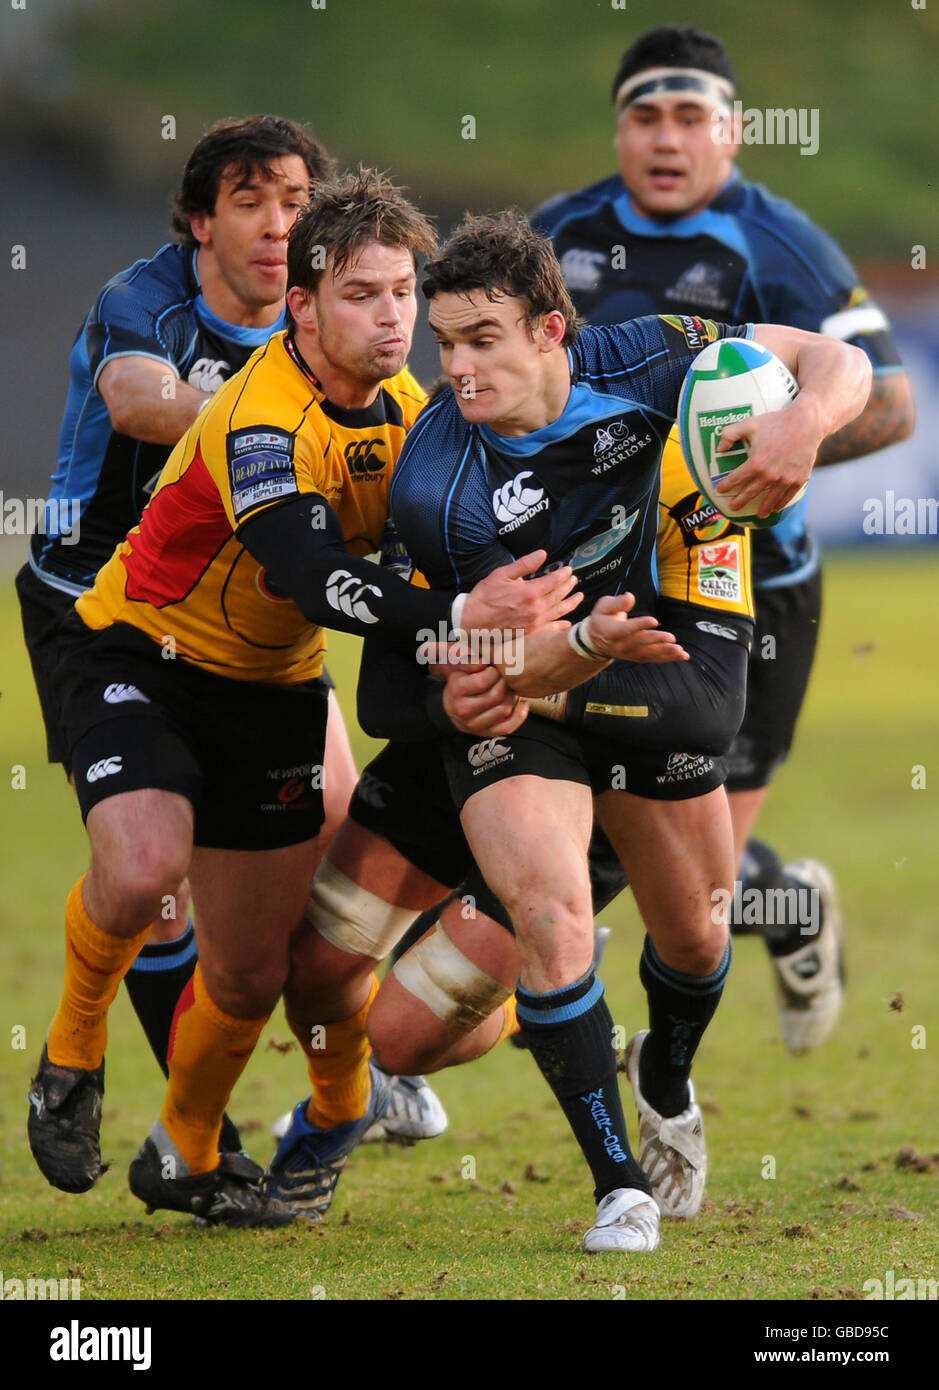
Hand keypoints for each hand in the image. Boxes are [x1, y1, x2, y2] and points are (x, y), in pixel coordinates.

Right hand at [442, 663, 528, 736]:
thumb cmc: (462, 682)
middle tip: (503, 678)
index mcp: (456, 691)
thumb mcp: (462, 668)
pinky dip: (519, 715)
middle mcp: (463, 710)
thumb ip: (471, 661)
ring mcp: (474, 724)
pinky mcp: (487, 733)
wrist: (454, 705)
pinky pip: (508, 726)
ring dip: (510, 696)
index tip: (493, 669)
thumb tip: (484, 662)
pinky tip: (521, 703)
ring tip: (506, 689)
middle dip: (504, 683)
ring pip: (504, 709)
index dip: (493, 672)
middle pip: (496, 696)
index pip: (482, 681)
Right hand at [461, 550, 581, 634]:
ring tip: (578, 597)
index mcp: (530, 592)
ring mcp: (535, 623)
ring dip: (571, 603)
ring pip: (559, 612)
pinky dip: (561, 625)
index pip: (554, 581)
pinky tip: (567, 622)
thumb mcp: (501, 574)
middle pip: (559, 595)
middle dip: (568, 586)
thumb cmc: (484, 597)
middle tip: (574, 580)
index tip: (568, 570)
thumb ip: (524, 564)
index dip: (563, 574)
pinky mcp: (531, 634)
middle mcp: (536, 609)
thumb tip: (542, 554)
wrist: (472, 623)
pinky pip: (551, 630)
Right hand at [584, 594, 687, 662]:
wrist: (595, 640)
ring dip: (665, 652)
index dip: (640, 625)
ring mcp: (629, 653)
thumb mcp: (603, 606)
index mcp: (610, 631)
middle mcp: (620, 645)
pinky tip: (681, 655)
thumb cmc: (601, 618)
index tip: (654, 620)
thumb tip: (630, 597)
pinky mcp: (637, 657)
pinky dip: (668, 657)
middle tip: (671, 638)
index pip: (627, 629)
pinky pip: (653, 659)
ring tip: (680, 650)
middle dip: (657, 640)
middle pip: (640, 643)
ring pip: (648, 653)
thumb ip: (617, 602)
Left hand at [715, 403, 821, 517]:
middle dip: (739, 501)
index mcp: (755, 463)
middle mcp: (769, 475)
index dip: (726, 485)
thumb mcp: (749, 424)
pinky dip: (780, 503)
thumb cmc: (776, 422)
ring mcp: (785, 479)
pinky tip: (776, 507)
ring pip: (770, 499)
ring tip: (759, 515)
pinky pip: (787, 496)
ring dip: (763, 509)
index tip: (720, 490)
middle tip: (733, 507)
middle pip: (750, 493)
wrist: (806, 423)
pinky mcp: (798, 479)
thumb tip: (719, 448)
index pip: (735, 479)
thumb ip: (730, 434)